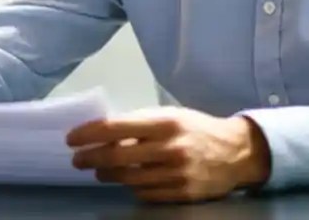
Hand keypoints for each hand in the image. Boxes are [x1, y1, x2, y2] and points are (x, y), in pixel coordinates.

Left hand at [66, 107, 270, 203]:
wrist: (236, 152)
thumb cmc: (197, 129)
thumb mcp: (172, 115)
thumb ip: (141, 123)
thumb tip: (104, 132)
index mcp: (165, 122)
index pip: (115, 128)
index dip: (89, 134)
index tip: (72, 138)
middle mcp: (169, 148)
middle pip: (117, 156)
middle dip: (91, 158)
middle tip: (77, 160)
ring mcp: (176, 173)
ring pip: (128, 178)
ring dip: (107, 174)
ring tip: (98, 171)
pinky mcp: (181, 193)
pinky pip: (145, 193)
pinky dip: (132, 187)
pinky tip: (127, 181)